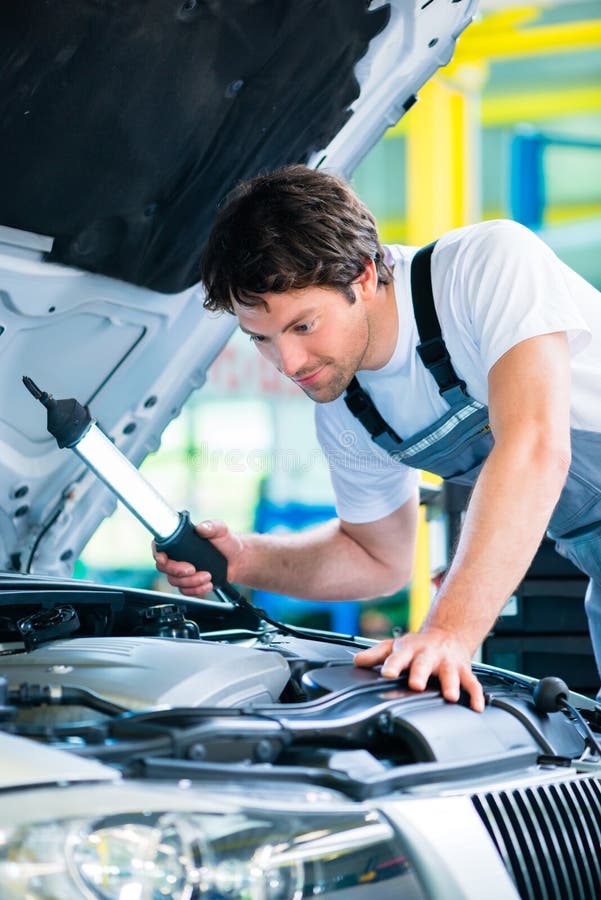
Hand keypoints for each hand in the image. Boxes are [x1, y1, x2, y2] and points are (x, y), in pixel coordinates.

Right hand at [152, 520, 244, 596]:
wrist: (237, 560)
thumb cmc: (226, 542)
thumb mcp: (221, 530)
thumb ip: (212, 526)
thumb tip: (201, 528)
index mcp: (179, 542)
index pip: (159, 547)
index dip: (157, 554)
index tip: (164, 560)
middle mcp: (177, 557)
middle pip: (164, 568)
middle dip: (177, 571)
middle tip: (192, 569)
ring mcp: (182, 571)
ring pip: (175, 581)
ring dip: (190, 581)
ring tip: (207, 575)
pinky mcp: (189, 583)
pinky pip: (185, 591)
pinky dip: (196, 590)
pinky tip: (208, 584)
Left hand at [353, 626, 484, 711]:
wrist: (448, 633)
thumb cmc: (417, 645)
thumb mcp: (395, 646)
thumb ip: (376, 654)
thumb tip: (356, 662)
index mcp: (409, 649)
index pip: (398, 656)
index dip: (392, 665)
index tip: (387, 673)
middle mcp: (429, 655)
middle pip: (424, 664)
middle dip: (420, 673)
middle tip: (416, 684)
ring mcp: (447, 663)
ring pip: (450, 673)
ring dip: (450, 683)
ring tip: (450, 696)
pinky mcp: (463, 670)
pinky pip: (472, 683)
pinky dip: (476, 695)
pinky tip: (477, 706)